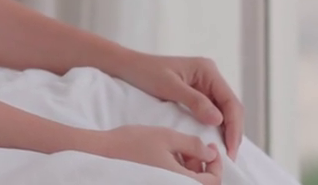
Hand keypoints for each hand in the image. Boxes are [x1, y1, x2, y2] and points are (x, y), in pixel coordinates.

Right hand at [90, 125, 222, 182]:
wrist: (100, 154)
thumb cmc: (131, 144)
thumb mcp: (166, 137)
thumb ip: (193, 145)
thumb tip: (211, 153)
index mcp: (179, 181)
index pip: (212, 182)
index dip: (217, 165)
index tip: (211, 148)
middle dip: (202, 166)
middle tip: (192, 148)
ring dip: (189, 170)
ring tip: (177, 151)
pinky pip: (173, 184)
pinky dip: (176, 174)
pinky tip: (166, 159)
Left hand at [115, 53, 244, 159]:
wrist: (129, 67)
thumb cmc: (147, 73)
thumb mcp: (170, 87)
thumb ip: (195, 102)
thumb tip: (219, 119)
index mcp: (208, 70)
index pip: (230, 100)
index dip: (234, 126)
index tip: (231, 147)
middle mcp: (210, 76)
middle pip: (231, 107)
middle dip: (233, 131)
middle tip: (230, 156)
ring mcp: (205, 85)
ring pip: (224, 111)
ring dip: (226, 131)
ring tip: (225, 153)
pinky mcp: (197, 94)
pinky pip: (212, 112)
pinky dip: (215, 127)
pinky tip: (213, 141)